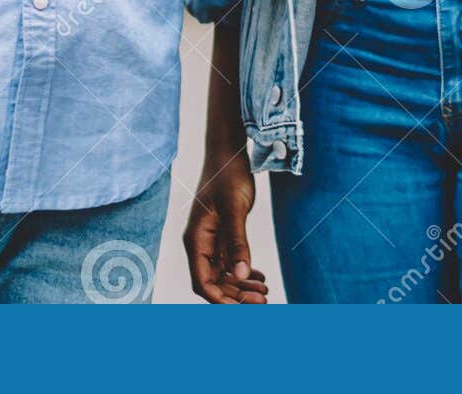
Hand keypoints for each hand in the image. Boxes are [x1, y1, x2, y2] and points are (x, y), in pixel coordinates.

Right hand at [184, 148, 267, 303]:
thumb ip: (237, 242)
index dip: (221, 300)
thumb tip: (240, 274)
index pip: (203, 283)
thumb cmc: (228, 175)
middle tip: (263, 301)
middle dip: (237, 296)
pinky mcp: (222, 234)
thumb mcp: (235, 208)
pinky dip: (244, 272)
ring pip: (224, 275)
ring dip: (242, 286)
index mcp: (196, 240)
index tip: (245, 307)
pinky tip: (261, 278)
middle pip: (215, 283)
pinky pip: (230, 262)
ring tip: (265, 292)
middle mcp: (201, 243)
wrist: (229, 152)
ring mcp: (211, 240)